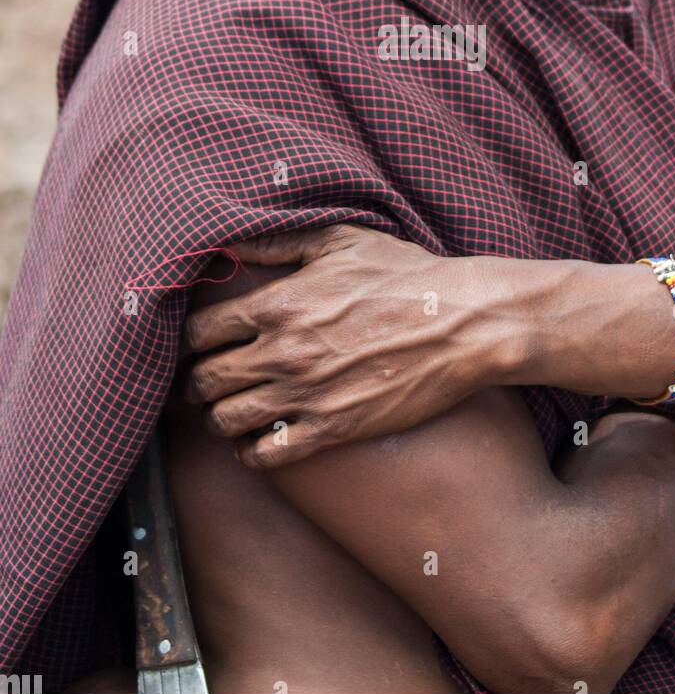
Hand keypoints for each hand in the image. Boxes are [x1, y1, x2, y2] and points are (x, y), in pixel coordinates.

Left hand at [181, 225, 519, 466]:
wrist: (464, 324)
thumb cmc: (406, 275)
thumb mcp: (341, 240)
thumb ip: (278, 242)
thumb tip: (227, 245)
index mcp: (278, 303)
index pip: (198, 332)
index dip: (191, 340)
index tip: (201, 344)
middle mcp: (283, 351)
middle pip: (204, 380)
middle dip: (198, 381)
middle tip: (209, 380)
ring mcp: (307, 393)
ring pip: (226, 420)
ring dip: (221, 417)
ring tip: (233, 410)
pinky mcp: (334, 428)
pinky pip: (267, 453)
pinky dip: (252, 452)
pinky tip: (260, 440)